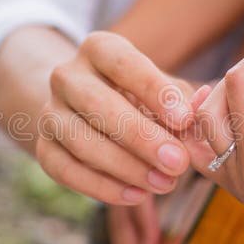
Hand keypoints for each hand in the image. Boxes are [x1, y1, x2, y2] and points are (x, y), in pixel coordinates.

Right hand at [36, 31, 193, 206]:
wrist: (92, 113)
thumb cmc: (142, 98)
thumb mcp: (166, 92)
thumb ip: (186, 103)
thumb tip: (200, 112)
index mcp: (99, 49)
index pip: (123, 63)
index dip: (155, 91)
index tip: (185, 119)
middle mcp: (67, 76)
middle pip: (97, 105)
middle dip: (141, 137)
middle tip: (178, 162)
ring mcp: (51, 112)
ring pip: (80, 141)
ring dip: (126, 167)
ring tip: (165, 184)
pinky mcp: (44, 148)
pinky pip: (66, 171)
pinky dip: (102, 187)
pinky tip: (137, 195)